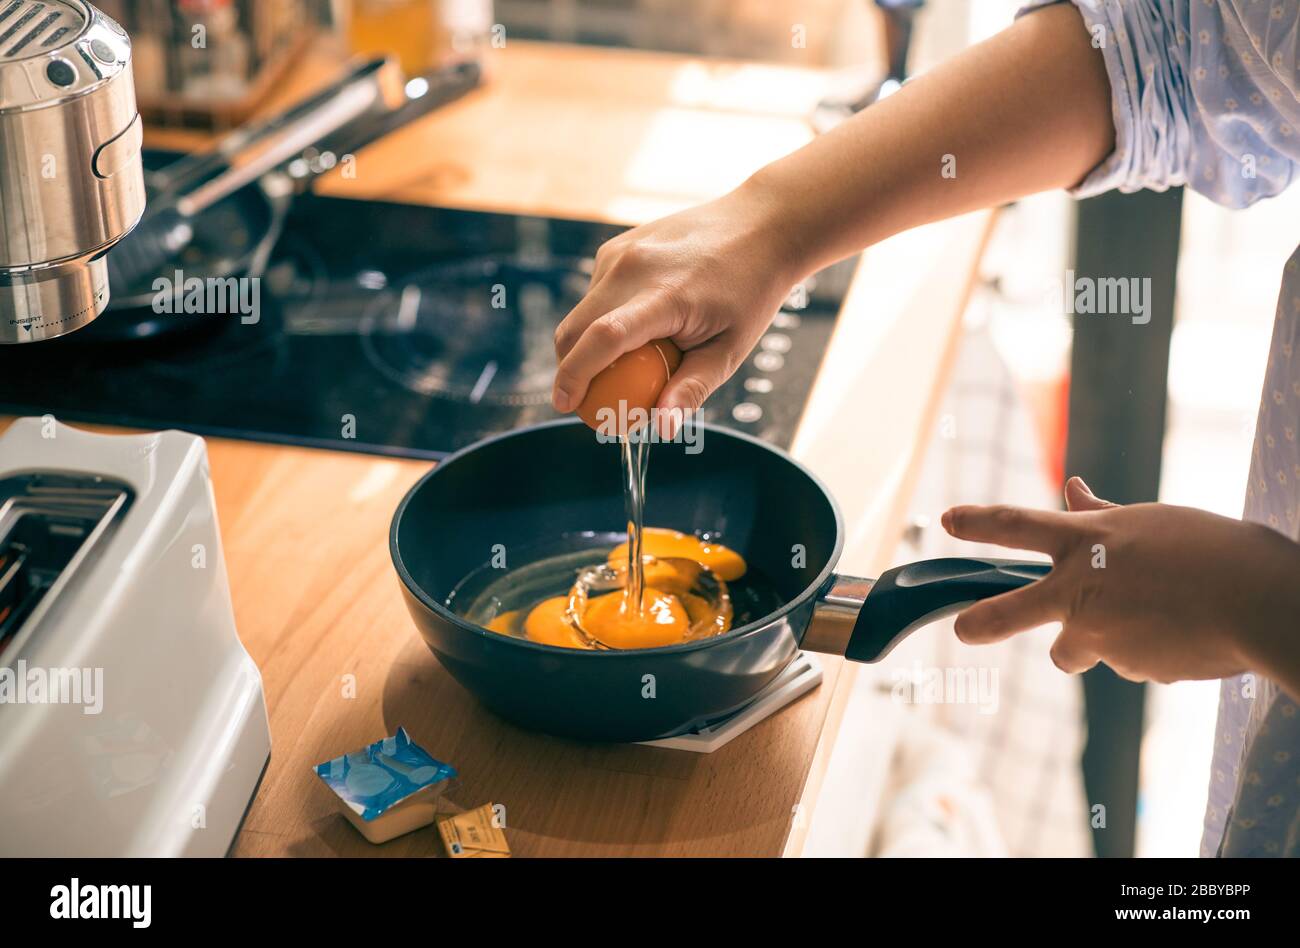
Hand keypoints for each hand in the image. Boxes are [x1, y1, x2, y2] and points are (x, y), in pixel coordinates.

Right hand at [551, 183, 803, 428]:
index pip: (603, 338)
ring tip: (636, 358)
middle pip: (575, 329)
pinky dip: (604, 318)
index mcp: (665, 293)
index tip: (565, 405)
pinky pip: (596, 295)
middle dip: (570, 370)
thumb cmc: (750, 292)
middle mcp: (633, 266)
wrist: (759, 227)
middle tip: (590, 401)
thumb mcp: (730, 349)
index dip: (575, 375)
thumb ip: (692, 389)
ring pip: (582, 313)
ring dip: (590, 345)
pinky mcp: (616, 247)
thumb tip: (660, 430)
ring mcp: (620, 252)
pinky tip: (643, 323)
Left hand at [940, 477, 1299, 687]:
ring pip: (1075, 650)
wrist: (1260, 601)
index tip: (947, 519)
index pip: (1017, 524)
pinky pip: (1125, 664)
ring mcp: (1099, 634)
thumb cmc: (1212, 549)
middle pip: (1008, 611)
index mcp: (1086, 541)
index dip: (977, 521)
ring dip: (1094, 644)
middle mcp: (1081, 588)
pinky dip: (1144, 654)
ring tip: (1146, 622)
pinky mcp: (1126, 668)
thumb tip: (1073, 490)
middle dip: (981, 623)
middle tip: (963, 632)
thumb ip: (1101, 516)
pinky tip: (1180, 636)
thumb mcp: (1151, 521)